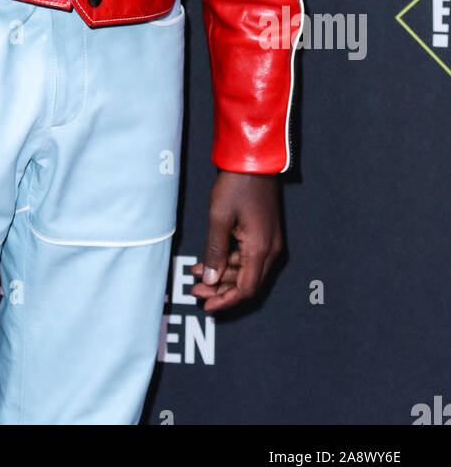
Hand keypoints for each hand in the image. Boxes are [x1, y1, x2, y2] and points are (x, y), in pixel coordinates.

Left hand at [190, 169, 282, 312]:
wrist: (253, 160)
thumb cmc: (236, 185)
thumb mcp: (219, 218)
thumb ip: (215, 252)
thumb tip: (210, 280)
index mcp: (261, 249)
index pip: (246, 289)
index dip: (226, 301)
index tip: (207, 306)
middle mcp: (271, 249)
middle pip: (246, 282)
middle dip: (220, 289)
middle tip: (195, 290)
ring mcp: (270, 241)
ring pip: (246, 269)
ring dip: (221, 274)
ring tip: (195, 272)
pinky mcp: (265, 232)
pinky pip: (248, 256)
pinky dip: (229, 261)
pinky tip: (209, 259)